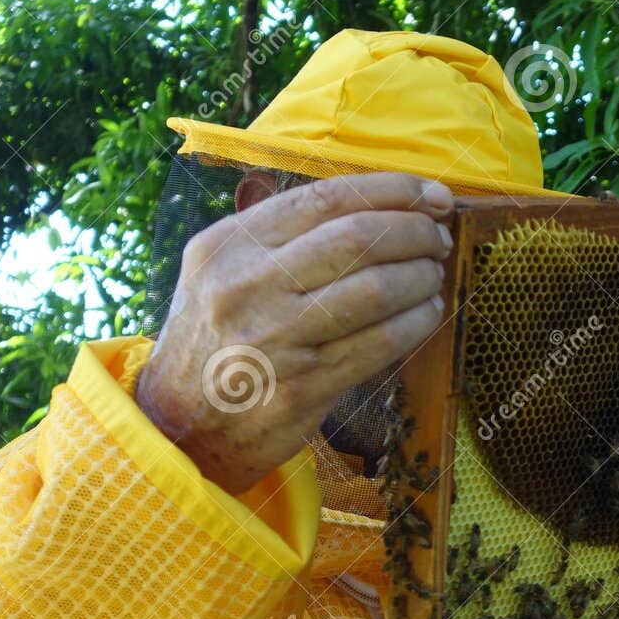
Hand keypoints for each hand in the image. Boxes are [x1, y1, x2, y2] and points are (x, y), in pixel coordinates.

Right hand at [136, 172, 454, 492]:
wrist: (179, 428)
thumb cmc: (215, 341)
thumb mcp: (220, 273)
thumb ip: (279, 236)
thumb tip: (375, 204)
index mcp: (228, 244)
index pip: (326, 198)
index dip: (393, 191)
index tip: (434, 194)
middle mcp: (248, 285)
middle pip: (359, 238)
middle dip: (416, 231)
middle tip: (439, 237)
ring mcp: (275, 338)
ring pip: (376, 289)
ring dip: (421, 276)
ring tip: (434, 274)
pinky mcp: (303, 387)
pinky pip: (380, 344)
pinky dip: (417, 322)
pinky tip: (428, 313)